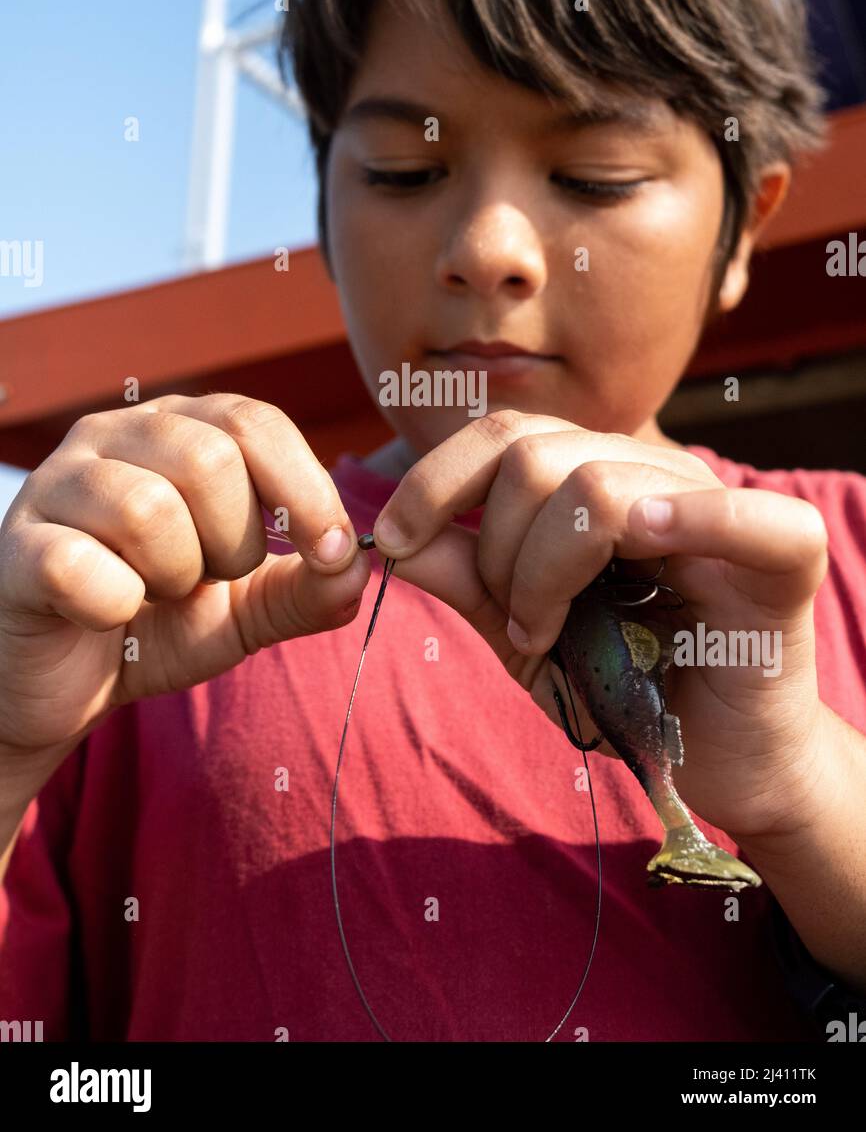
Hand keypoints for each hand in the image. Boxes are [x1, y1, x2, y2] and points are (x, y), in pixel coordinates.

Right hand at [0, 395, 370, 755]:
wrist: (58, 684)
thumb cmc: (154, 624)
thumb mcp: (245, 609)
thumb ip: (305, 589)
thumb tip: (360, 570)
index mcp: (178, 428)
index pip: (255, 422)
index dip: (306, 487)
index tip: (332, 549)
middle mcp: (113, 435)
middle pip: (209, 459)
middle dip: (234, 542)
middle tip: (208, 580)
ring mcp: (55, 484)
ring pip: (147, 508)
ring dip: (174, 576)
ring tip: (154, 594)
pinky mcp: (16, 547)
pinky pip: (84, 567)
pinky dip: (115, 607)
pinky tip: (105, 616)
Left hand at [371, 410, 829, 841]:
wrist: (721, 763)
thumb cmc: (625, 689)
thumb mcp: (526, 635)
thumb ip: (469, 580)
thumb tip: (391, 538)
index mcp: (595, 475)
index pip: (507, 433)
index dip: (437, 479)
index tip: (394, 541)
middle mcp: (652, 473)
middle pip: (534, 456)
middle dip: (496, 550)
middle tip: (517, 624)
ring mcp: (717, 503)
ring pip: (595, 488)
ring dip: (546, 573)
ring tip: (553, 634)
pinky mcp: (780, 555)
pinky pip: (730, 512)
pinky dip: (682, 523)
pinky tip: (645, 551)